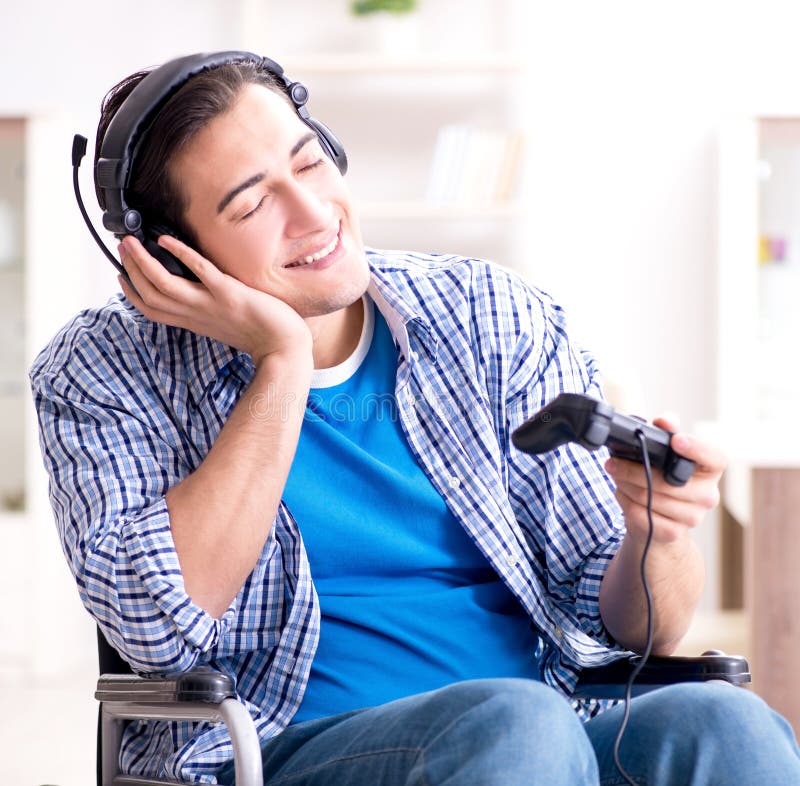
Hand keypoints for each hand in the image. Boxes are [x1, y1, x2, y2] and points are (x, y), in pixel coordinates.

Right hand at [118, 234, 312, 365]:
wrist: (284, 348)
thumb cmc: (259, 335)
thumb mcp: (223, 325)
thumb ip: (205, 311)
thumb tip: (196, 293)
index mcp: (194, 322)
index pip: (152, 310)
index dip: (132, 293)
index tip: (121, 275)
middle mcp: (197, 314)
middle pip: (151, 295)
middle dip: (131, 270)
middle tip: (121, 248)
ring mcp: (212, 304)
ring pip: (165, 285)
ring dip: (143, 262)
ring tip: (131, 242)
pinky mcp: (230, 294)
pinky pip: (201, 271)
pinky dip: (182, 255)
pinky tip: (167, 240)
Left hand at [604, 415, 725, 545]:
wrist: (660, 518)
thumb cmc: (664, 477)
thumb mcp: (665, 452)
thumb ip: (666, 431)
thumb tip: (663, 420)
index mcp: (710, 470)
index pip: (715, 458)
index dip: (697, 449)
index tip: (676, 440)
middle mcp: (708, 495)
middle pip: (667, 482)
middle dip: (632, 470)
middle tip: (612, 463)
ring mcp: (693, 517)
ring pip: (649, 499)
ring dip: (624, 485)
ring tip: (616, 476)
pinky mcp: (673, 533)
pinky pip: (641, 516)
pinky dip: (625, 502)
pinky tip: (622, 494)